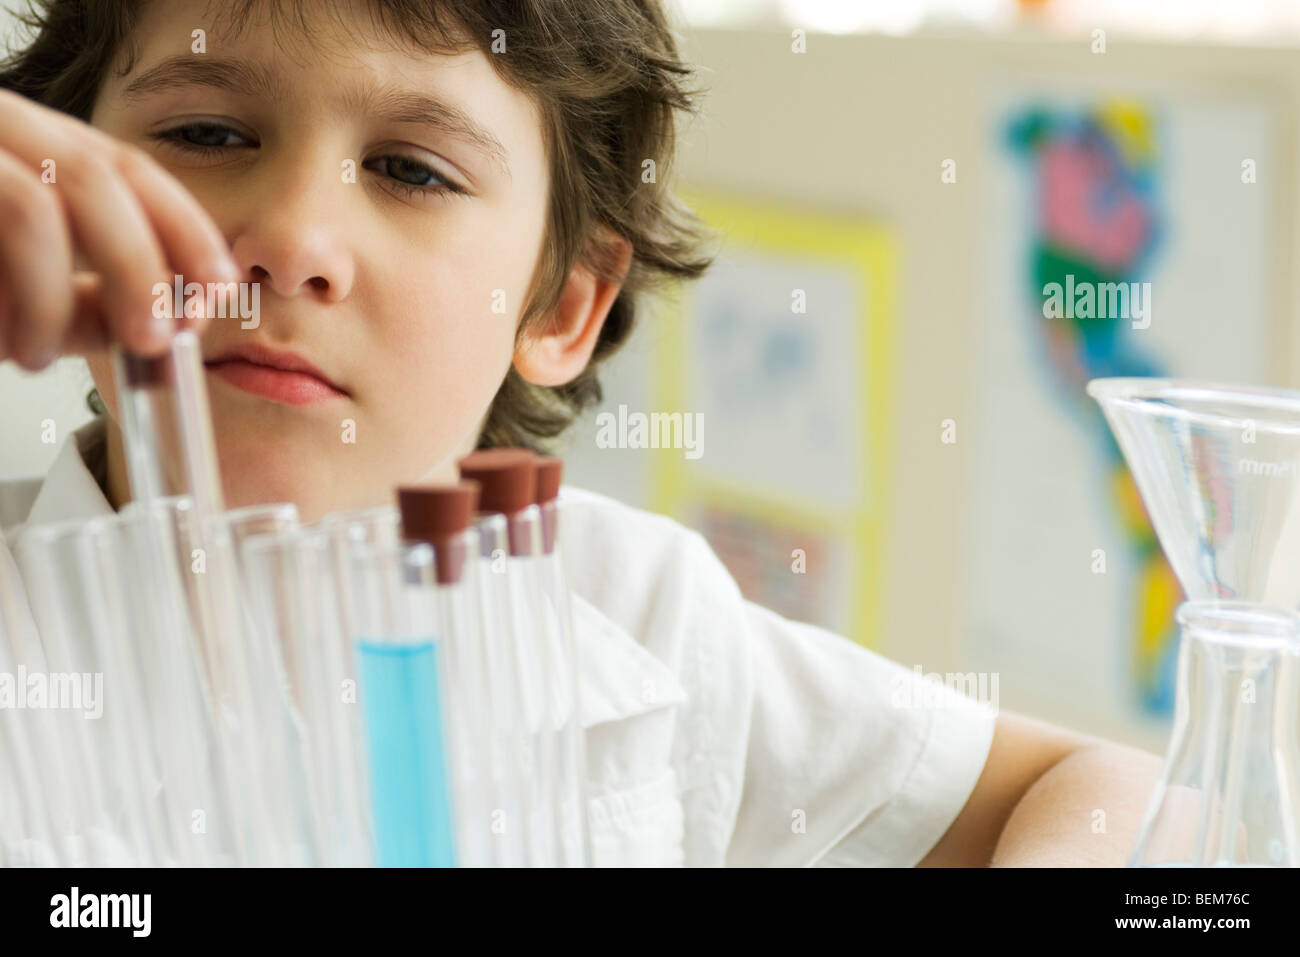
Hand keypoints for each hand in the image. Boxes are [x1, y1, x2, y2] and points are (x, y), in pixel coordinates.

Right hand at [0, 88, 240, 369]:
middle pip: (89, 175)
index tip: (223, 287)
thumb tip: (171, 324)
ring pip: (29, 205)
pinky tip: (2, 342)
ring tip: (42, 357)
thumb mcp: (23, 286)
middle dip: (140, 265)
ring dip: (54, 299)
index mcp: (23, 140)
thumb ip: (90, 301)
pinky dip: (5, 301)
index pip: (126, 165)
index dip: (185, 226)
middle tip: (157, 338)